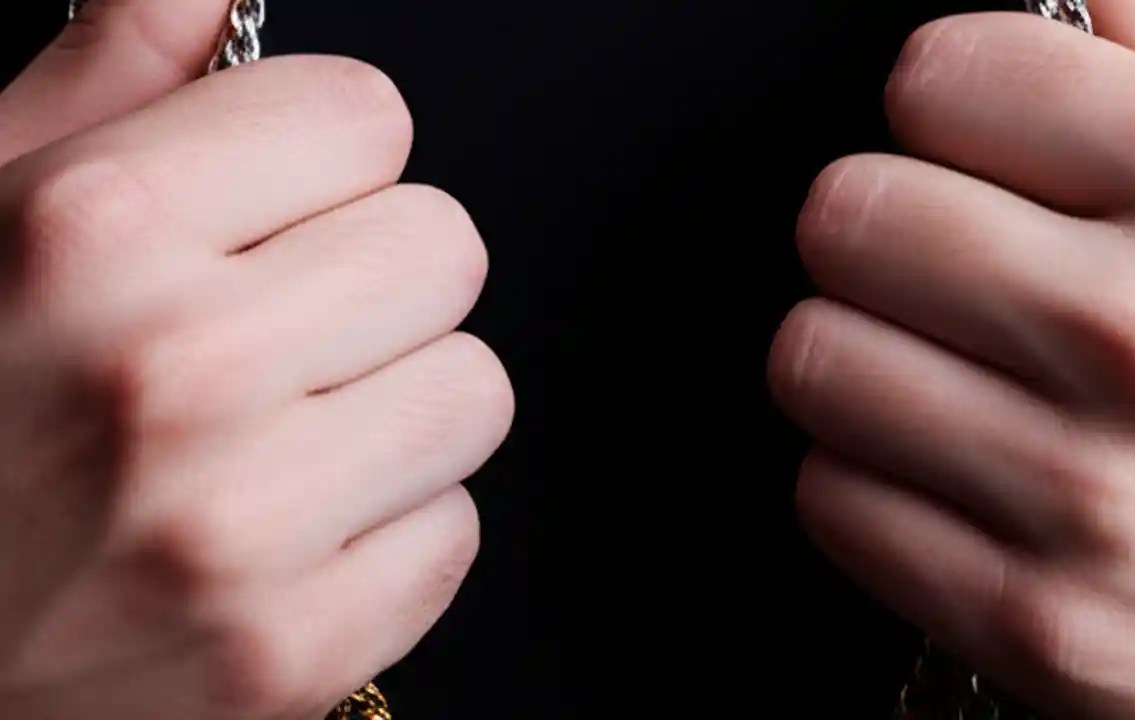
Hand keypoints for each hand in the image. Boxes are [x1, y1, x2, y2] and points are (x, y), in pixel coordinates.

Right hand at [0, 2, 511, 717]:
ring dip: (395, 401)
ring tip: (284, 434)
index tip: (282, 202)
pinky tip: (287, 534)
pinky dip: (387, 527)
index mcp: (89, 231)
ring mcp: (238, 532)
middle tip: (282, 327)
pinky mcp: (290, 654)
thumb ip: (108, 84)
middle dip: (375, 274)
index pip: (365, 114)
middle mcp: (174, 375)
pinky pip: (452, 531)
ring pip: (472, 389)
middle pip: (444, 245)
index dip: (325, 156)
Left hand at [769, 1, 1134, 716]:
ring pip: (812, 357)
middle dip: (882, 232)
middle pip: (844, 215)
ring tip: (949, 373)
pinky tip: (956, 473)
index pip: (937, 73)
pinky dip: (872, 480)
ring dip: (862, 357)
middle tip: (943, 268)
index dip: (948, 103)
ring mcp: (1084, 495)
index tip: (972, 144)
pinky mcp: (1034, 619)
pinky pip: (830, 497)